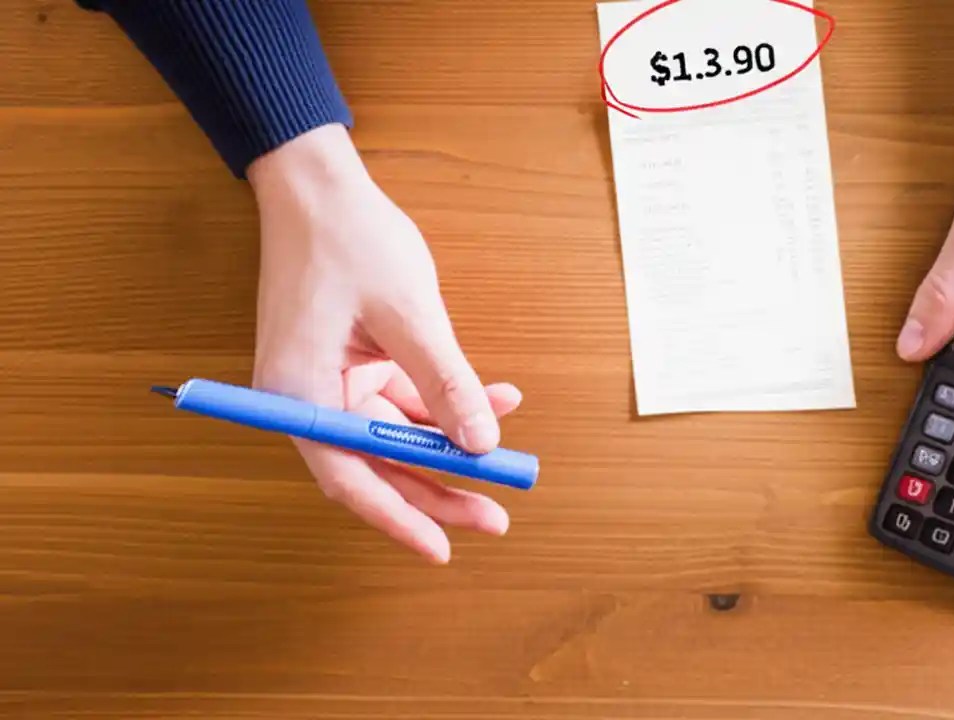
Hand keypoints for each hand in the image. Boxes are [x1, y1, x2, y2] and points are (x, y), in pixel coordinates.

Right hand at [246, 124, 516, 561]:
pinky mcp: (354, 363)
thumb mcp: (409, 313)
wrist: (319, 182)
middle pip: (375, 465)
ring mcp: (331, 380)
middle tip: (493, 514)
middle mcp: (307, 396)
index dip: (396, 517)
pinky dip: (444, 403)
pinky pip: (402, 399)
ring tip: (508, 465)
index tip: (442, 547)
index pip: (347, 475)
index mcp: (297, 392)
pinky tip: (496, 399)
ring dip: (449, 447)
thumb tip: (483, 444)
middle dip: (437, 489)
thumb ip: (446, 382)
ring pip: (395, 436)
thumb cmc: (350, 238)